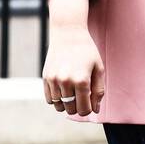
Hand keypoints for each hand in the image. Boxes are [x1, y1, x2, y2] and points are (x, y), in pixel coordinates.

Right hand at [42, 0, 104, 116]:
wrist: (68, 33)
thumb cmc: (87, 51)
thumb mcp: (98, 68)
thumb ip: (98, 91)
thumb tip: (95, 110)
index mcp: (82, 80)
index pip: (84, 109)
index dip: (88, 109)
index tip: (90, 104)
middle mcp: (66, 81)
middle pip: (71, 109)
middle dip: (77, 107)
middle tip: (81, 98)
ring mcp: (54, 80)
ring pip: (59, 106)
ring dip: (66, 104)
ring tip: (72, 93)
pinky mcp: (46, 78)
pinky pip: (49, 99)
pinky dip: (56, 99)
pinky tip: (63, 90)